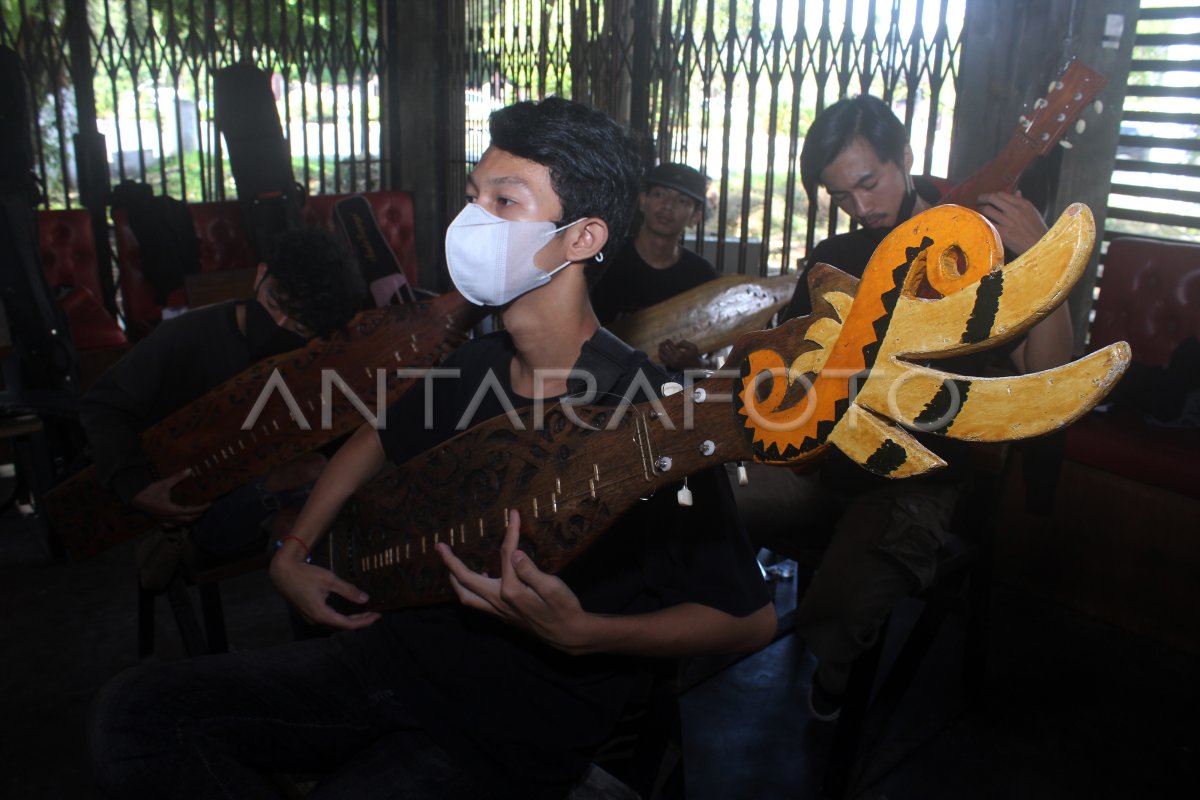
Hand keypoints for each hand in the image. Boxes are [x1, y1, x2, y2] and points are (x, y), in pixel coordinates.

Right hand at [131, 469, 210, 522]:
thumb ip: (177, 478)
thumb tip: (189, 470)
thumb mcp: (163, 484)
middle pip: (188, 520)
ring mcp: (162, 521)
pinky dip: (176, 524)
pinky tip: (178, 522)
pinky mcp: (157, 521)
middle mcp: (169, 518)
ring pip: (179, 524)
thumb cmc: (147, 491)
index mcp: (172, 510)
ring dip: (188, 520)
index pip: (192, 511)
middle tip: (204, 509)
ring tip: (194, 514)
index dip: (202, 509)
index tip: (209, 504)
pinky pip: (169, 526)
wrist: (131, 498)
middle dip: (198, 515)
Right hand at [269, 543, 380, 629]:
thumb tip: (365, 599)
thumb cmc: (306, 574)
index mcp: (321, 614)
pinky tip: (347, 613)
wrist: (283, 572)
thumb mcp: (330, 580)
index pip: (348, 624)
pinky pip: (327, 621)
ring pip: (334, 625)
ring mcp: (309, 618)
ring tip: (364, 615)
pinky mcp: (307, 614)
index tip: (378, 616)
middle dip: (359, 622)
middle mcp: (315, 620)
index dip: (364, 622)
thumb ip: (348, 590)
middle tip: (374, 615)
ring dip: (349, 621)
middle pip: (341, 627)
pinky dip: (340, 619)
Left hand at [437, 510, 590, 652]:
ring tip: (450, 563)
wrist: (568, 634)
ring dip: (455, 580)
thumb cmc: (563, 608)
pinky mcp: (503, 616)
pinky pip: (476, 602)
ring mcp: (499, 611)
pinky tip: (479, 576)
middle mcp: (499, 601)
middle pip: (465, 580)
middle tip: (439, 547)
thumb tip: (515, 553)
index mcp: (511, 590)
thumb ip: (530, 571)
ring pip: (466, 597)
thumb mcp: (552, 587)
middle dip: (450, 562)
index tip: (514, 514)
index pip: (506, 555)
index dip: (510, 532)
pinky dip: (469, 589)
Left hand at [658, 338, 702, 370]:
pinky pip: (662, 360)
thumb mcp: (693, 347)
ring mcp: (671, 363)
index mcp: (680, 354)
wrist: (694, 368)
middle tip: (662, 342)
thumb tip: (676, 344)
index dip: (667, 341)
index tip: (667, 339)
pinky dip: (661, 355)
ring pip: (661, 356)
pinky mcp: (671, 366)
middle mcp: (674, 359)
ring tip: (661, 347)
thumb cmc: (694, 356)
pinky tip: (662, 352)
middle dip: (662, 345)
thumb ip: (684, 343)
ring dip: (660, 350)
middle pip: (663, 350)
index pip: (670, 346)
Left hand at [975, 191, 1047, 255]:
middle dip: (982, 198)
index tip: (988, 198)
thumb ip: (1022, 201)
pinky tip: (980, 222)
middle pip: (992, 198)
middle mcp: (1015, 210)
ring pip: (987, 210)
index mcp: (1023, 204)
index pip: (1001, 194)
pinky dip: (982, 221)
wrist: (1039, 245)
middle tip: (978, 200)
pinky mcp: (1003, 233)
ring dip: (980, 210)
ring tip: (979, 212)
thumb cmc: (1036, 228)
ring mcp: (1008, 222)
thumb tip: (1016, 192)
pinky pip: (987, 223)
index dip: (992, 195)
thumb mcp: (1032, 212)